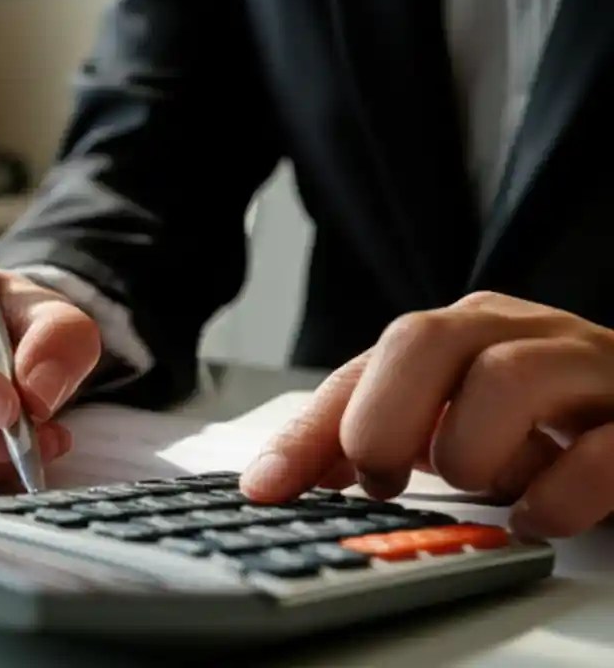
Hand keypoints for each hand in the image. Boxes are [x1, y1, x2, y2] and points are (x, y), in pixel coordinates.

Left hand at [240, 291, 613, 537]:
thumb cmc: (549, 418)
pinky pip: (601, 451)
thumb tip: (283, 475)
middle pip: (426, 340)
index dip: (310, 431)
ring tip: (478, 486)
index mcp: (466, 332)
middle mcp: (522, 334)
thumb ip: (376, 434)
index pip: (368, 363)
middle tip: (382, 479)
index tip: (267, 487)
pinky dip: (555, 497)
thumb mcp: (454, 417)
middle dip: (384, 422)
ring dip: (472, 451)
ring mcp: (588, 369)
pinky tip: (536, 516)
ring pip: (509, 377)